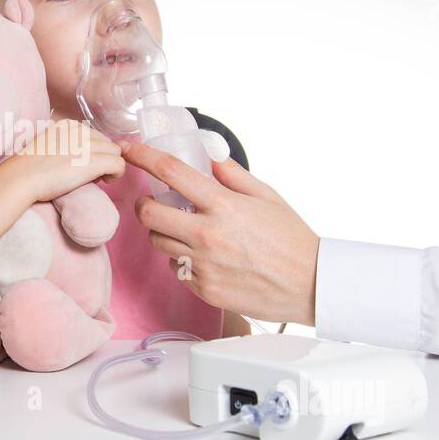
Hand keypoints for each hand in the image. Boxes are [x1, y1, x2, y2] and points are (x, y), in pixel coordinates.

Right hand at [0, 119, 124, 204]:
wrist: (21, 178)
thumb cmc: (29, 169)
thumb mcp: (47, 146)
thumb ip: (65, 145)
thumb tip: (81, 157)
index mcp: (68, 125)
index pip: (95, 136)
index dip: (94, 152)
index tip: (83, 165)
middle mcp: (80, 131)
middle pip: (108, 143)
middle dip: (104, 158)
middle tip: (91, 175)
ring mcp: (88, 145)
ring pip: (116, 153)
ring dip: (110, 166)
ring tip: (97, 179)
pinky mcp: (95, 162)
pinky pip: (119, 164)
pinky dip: (116, 174)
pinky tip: (105, 181)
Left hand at [120, 141, 319, 325]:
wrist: (311, 285)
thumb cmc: (292, 239)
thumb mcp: (267, 196)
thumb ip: (233, 175)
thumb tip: (208, 156)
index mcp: (224, 206)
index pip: (170, 173)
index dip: (142, 157)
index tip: (128, 150)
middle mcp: (208, 235)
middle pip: (149, 214)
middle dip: (145, 204)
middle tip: (154, 202)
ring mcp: (204, 265)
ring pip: (158, 244)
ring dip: (164, 234)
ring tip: (185, 232)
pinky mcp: (204, 290)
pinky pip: (177, 270)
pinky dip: (183, 261)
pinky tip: (204, 258)